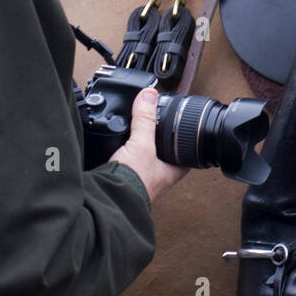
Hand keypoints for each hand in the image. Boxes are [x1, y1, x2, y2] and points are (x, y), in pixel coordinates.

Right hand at [110, 88, 187, 203]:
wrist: (108, 200)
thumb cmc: (132, 183)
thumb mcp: (141, 144)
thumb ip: (144, 119)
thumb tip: (149, 95)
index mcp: (171, 172)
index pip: (187, 153)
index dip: (187, 140)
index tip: (187, 127)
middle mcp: (159, 177)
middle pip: (168, 155)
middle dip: (163, 143)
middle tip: (163, 128)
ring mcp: (143, 180)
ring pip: (149, 160)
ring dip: (143, 149)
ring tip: (140, 134)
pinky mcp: (127, 180)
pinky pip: (131, 163)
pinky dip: (127, 154)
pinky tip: (120, 148)